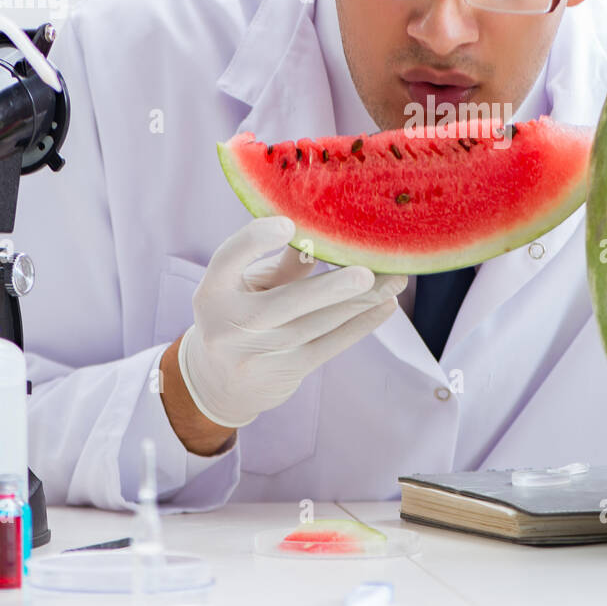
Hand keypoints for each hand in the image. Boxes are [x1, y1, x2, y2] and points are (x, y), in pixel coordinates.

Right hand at [177, 216, 404, 427]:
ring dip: (360, 302)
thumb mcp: (246, 285)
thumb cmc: (239, 313)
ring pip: (317, 324)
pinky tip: (386, 305)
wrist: (219, 383)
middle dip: (329, 289)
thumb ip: (281, 262)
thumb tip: (322, 233)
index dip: (255, 240)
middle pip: (284, 303)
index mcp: (213, 292)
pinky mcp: (288, 370)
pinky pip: (330, 345)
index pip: (228, 259)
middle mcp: (229, 325)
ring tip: (394, 281)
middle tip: (366, 273)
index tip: (288, 223)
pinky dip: (361, 324)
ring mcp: (258, 353)